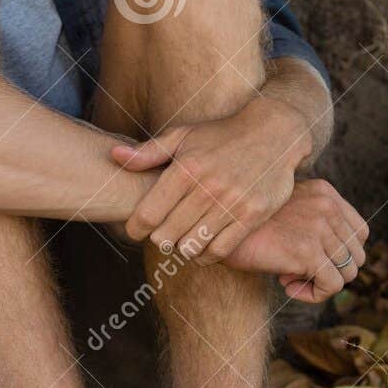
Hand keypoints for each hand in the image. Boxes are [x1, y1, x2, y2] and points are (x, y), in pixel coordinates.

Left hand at [113, 99, 306, 261]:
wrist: (274, 133)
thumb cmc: (221, 135)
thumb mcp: (183, 135)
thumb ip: (148, 152)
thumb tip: (113, 157)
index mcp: (185, 168)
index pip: (147, 214)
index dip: (135, 229)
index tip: (136, 230)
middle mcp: (207, 187)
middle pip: (167, 235)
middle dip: (159, 238)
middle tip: (162, 234)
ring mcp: (232, 202)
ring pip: (192, 245)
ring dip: (182, 247)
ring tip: (182, 239)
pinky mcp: (252, 215)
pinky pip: (220, 250)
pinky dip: (206, 254)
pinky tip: (202, 246)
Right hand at [223, 179, 369, 300]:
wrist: (215, 227)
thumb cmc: (244, 224)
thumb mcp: (285, 209)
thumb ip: (312, 220)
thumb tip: (332, 258)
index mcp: (324, 192)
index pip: (360, 232)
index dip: (340, 253)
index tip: (309, 257)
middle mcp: (327, 206)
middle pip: (357, 255)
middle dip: (330, 270)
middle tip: (296, 270)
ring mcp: (320, 228)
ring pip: (348, 272)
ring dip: (320, 282)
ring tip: (289, 277)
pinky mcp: (309, 252)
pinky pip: (332, 285)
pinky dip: (313, 294)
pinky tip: (286, 286)